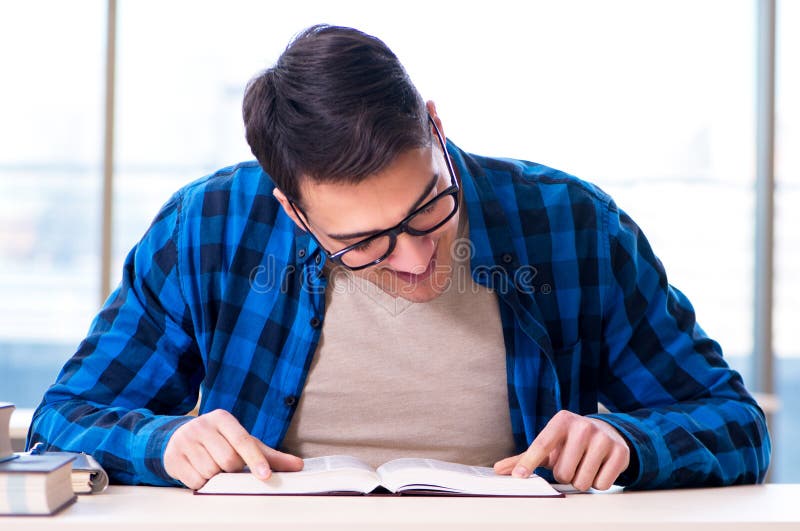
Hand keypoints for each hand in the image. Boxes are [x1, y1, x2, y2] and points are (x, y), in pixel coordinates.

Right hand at [163, 409, 302, 488]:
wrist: (181, 438)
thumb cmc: (219, 441)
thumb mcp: (243, 442)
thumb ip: (269, 454)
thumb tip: (298, 465)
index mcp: (222, 418)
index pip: (243, 440)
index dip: (255, 459)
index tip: (265, 475)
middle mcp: (203, 426)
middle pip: (228, 459)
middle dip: (233, 470)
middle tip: (230, 467)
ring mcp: (185, 441)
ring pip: (211, 472)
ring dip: (217, 478)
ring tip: (214, 468)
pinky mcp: (173, 457)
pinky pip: (195, 481)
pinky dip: (202, 483)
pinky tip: (201, 472)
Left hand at [493, 410, 629, 490]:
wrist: (605, 433)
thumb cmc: (570, 442)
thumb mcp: (548, 444)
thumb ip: (524, 457)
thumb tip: (499, 469)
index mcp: (561, 421)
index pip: (541, 445)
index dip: (529, 463)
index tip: (519, 476)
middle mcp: (583, 426)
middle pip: (563, 472)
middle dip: (564, 475)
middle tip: (570, 463)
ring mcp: (603, 438)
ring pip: (582, 481)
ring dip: (580, 480)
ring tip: (583, 465)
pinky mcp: (620, 452)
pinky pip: (602, 484)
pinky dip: (598, 483)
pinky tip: (598, 468)